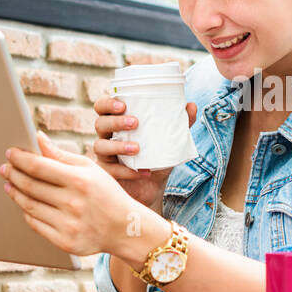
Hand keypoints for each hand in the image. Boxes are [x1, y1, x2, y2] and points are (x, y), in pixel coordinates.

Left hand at [0, 129, 151, 256]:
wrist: (125, 228)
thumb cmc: (106, 194)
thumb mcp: (90, 169)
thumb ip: (61, 155)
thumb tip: (37, 137)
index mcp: (80, 181)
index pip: (38, 166)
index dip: (20, 158)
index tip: (10, 153)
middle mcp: (73, 203)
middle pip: (30, 186)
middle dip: (13, 174)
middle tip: (5, 168)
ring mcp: (68, 224)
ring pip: (29, 205)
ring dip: (15, 193)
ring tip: (10, 184)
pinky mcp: (65, 242)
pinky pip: (36, 224)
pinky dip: (26, 212)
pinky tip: (24, 203)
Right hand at [93, 95, 197, 211]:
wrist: (153, 187)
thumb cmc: (156, 157)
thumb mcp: (169, 140)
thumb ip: (180, 123)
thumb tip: (191, 105)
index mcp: (117, 123)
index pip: (102, 107)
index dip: (107, 104)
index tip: (123, 105)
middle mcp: (107, 137)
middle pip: (100, 123)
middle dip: (115, 121)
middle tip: (135, 122)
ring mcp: (104, 156)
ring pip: (100, 146)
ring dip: (118, 146)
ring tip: (137, 148)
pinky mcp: (107, 173)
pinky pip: (111, 170)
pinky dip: (127, 171)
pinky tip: (144, 171)